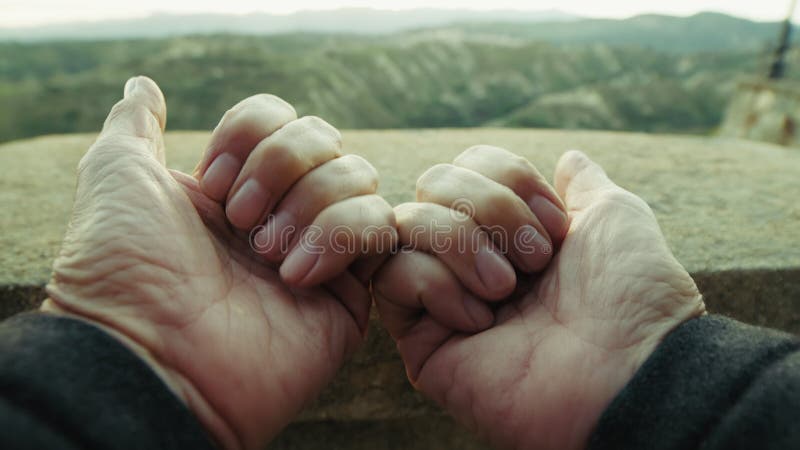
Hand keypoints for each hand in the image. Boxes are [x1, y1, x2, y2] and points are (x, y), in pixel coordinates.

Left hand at [42, 77, 394, 449]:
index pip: (281, 118)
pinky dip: (344, 237)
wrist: (148, 353)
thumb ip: (135, 124)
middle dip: (284, 167)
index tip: (213, 185)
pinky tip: (297, 276)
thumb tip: (142, 84)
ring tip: (268, 256)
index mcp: (235, 186)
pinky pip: (381, 229)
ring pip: (360, 176)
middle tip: (241, 223)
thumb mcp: (116, 174)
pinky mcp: (350, 293)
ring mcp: (319, 250)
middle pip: (326, 139)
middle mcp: (281, 211)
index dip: (253, 136)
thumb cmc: (122, 264)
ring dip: (313, 204)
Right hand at [373, 146, 704, 449]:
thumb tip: (568, 158)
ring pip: (404, 222)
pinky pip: (391, 276)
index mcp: (515, 229)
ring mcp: (444, 296)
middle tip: (534, 261)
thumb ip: (584, 185)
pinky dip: (435, 283)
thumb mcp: (614, 218)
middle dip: (488, 207)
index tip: (556, 226)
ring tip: (505, 291)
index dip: (508, 177)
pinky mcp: (421, 339)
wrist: (627, 375)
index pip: (469, 164)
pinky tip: (479, 320)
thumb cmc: (632, 299)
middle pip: (432, 182)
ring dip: (463, 245)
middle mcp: (475, 257)